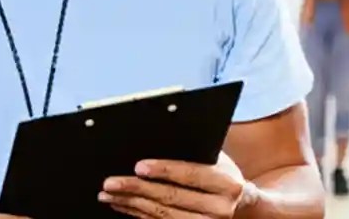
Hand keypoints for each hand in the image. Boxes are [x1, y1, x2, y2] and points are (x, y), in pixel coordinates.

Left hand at [101, 153, 254, 217]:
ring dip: (130, 203)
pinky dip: (135, 213)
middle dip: (136, 189)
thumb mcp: (217, 157)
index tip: (138, 166)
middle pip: (171, 197)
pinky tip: (121, 204)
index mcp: (227, 184)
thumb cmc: (221, 172)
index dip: (164, 170)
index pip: (191, 175)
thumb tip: (155, 137)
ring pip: (161, 214)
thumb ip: (193, 150)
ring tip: (108, 193)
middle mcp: (219, 209)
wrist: (240, 203)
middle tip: (111, 182)